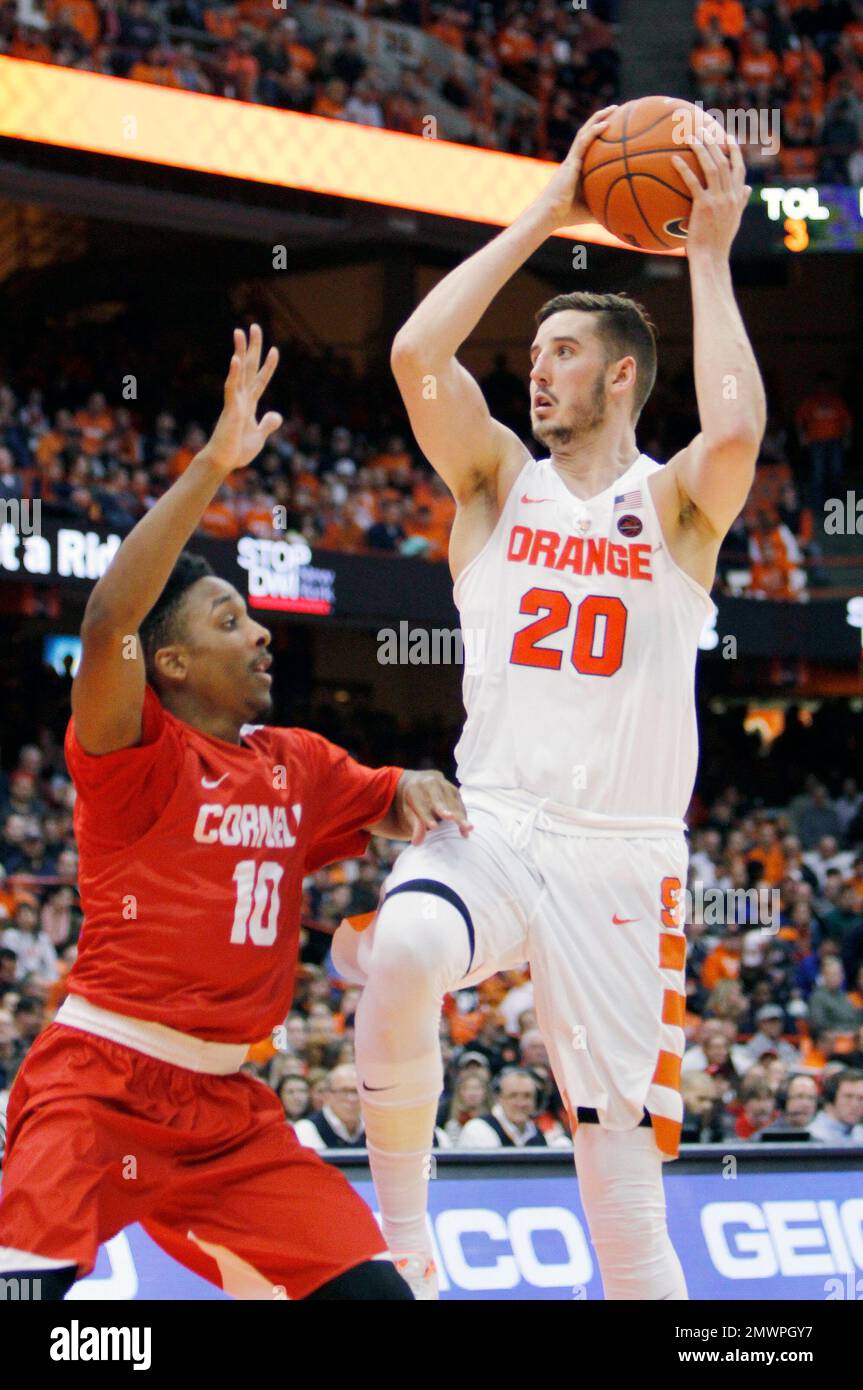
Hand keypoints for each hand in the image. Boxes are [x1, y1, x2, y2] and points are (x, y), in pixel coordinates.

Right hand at [204, 325, 282, 473]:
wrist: (223, 462)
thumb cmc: (237, 451)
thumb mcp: (259, 437)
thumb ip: (268, 424)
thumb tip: (277, 415)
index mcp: (249, 404)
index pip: (261, 380)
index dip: (269, 365)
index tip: (275, 350)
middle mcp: (242, 398)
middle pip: (250, 368)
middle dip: (253, 347)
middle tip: (254, 327)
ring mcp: (235, 402)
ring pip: (239, 372)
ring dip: (240, 352)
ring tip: (240, 332)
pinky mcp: (230, 409)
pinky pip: (232, 389)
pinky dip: (234, 374)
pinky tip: (236, 359)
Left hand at [396, 770, 473, 845]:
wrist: (421, 783)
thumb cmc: (413, 801)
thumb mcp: (409, 811)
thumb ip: (415, 824)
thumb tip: (416, 842)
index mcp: (414, 789)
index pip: (421, 804)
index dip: (427, 816)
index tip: (434, 827)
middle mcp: (430, 784)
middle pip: (439, 800)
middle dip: (446, 810)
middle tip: (452, 819)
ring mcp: (444, 786)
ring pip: (453, 803)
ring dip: (461, 816)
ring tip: (468, 828)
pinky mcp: (455, 791)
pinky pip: (460, 805)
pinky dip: (464, 817)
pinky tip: (466, 830)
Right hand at [536, 105, 618, 230]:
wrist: (550, 214)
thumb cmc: (568, 216)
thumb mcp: (592, 211)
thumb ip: (607, 208)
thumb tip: (625, 215)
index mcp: (579, 169)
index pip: (591, 147)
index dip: (602, 135)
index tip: (617, 128)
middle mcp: (575, 160)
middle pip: (589, 134)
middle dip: (602, 119)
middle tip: (617, 110)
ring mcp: (572, 159)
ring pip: (586, 132)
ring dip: (599, 117)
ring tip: (614, 108)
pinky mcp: (570, 161)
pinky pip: (584, 142)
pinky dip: (595, 131)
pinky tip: (607, 123)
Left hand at [671, 121, 750, 263]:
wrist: (711, 258)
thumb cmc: (719, 243)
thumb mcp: (734, 221)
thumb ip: (740, 202)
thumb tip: (746, 188)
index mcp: (736, 197)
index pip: (739, 168)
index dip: (734, 151)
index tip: (728, 137)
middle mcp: (730, 195)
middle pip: (724, 162)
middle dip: (715, 142)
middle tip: (703, 129)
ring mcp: (718, 200)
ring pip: (712, 167)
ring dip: (701, 149)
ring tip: (690, 137)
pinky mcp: (704, 207)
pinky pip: (693, 183)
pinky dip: (684, 169)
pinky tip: (674, 160)